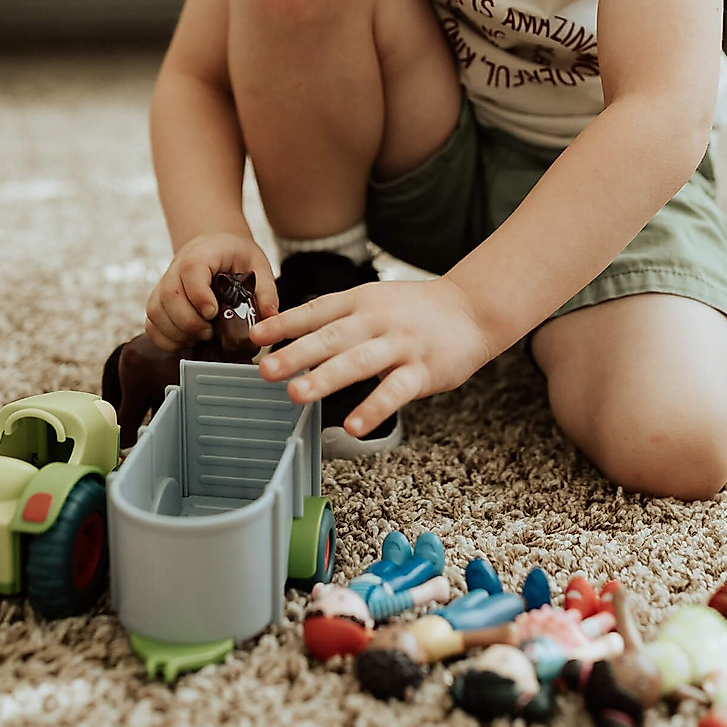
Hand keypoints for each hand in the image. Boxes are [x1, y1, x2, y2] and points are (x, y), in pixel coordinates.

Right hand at [144, 234, 277, 351]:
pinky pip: (151, 324)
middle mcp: (176, 268)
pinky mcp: (157, 302)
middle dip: (190, 322)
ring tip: (200, 336)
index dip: (199, 296)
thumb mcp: (257, 264)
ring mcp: (163, 285)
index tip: (213, 313)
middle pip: (170, 297)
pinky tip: (186, 340)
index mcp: (202, 254)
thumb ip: (265, 290)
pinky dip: (165, 339)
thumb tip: (270, 317)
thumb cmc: (235, 257)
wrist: (214, 247)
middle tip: (210, 332)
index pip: (191, 271)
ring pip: (156, 313)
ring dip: (177, 333)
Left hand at [250, 277, 493, 436]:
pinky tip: (353, 425)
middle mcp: (377, 320)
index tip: (254, 337)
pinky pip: (395, 391)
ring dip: (326, 378)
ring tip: (297, 395)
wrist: (472, 308)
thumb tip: (289, 333)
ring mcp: (400, 344)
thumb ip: (339, 316)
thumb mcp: (375, 300)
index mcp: (361, 301)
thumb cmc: (416, 310)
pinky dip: (373, 408)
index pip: (316, 311)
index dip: (285, 324)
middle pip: (331, 337)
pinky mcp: (423, 370)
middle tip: (265, 372)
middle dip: (296, 354)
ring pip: (359, 361)